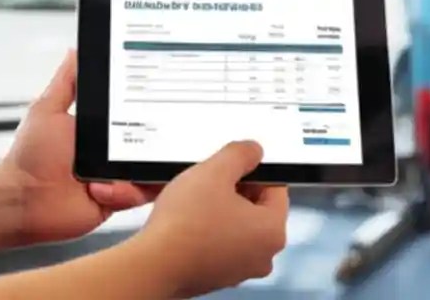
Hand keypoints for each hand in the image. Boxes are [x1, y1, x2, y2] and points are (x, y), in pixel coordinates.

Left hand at [0, 52, 158, 245]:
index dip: (150, 109)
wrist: (20, 200)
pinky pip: (140, 194)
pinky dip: (125, 191)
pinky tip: (99, 189)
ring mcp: (116, 176)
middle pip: (150, 142)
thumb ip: (66, 81)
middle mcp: (111, 152)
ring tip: (115, 172)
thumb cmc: (29, 156)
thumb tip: (76, 50)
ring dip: (138, 171)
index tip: (160, 100)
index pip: (135, 115)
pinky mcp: (117, 200)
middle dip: (156, 140)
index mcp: (99, 129)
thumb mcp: (48, 109)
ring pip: (150, 169)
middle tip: (156, 138)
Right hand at [134, 141, 288, 297]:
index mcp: (272, 231)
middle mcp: (263, 256)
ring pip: (236, 228)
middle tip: (208, 183)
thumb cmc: (185, 223)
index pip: (275, 189)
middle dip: (234, 192)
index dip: (251, 171)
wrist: (154, 265)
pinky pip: (219, 245)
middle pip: (256, 209)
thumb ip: (240, 155)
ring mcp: (240, 270)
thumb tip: (253, 151)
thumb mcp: (214, 171)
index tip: (230, 168)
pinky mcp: (217, 277)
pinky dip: (208, 232)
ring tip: (194, 202)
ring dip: (220, 211)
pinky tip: (186, 224)